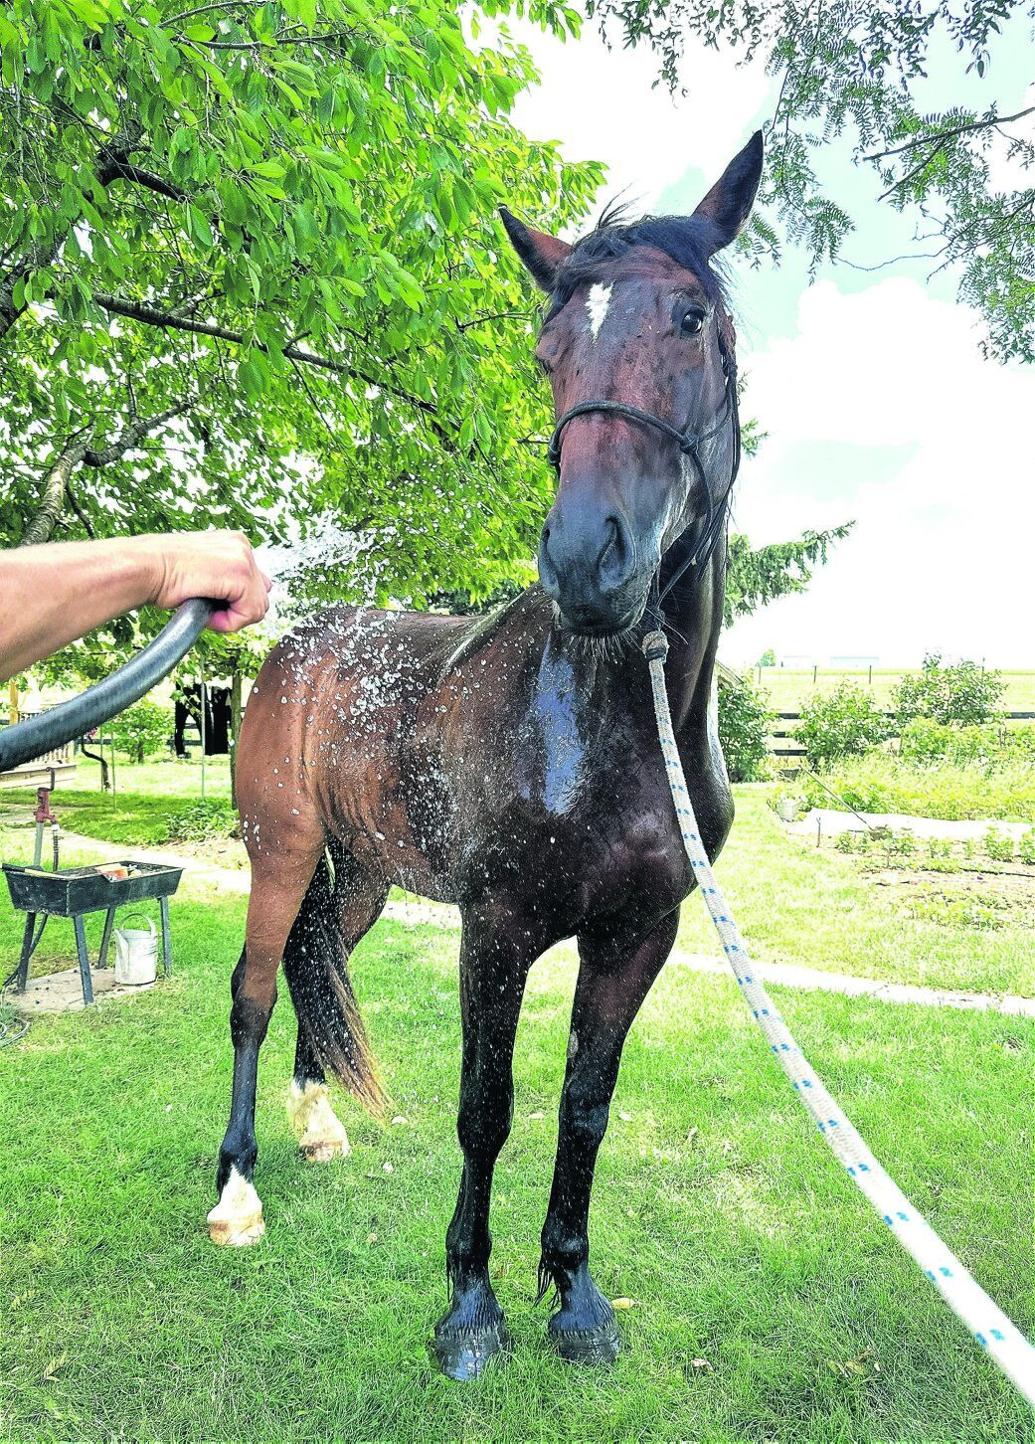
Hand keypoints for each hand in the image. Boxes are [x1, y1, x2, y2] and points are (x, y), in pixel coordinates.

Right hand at [145, 531, 271, 632]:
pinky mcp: (240, 573)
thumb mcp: (201, 573)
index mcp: (234, 543)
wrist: (143, 567)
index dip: (235, 603)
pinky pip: (249, 613)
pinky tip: (206, 612)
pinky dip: (228, 622)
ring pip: (258, 608)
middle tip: (208, 609)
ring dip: (232, 617)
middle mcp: (242, 546)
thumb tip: (244, 601)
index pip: (256, 584)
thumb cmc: (161, 573)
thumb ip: (225, 581)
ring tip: (204, 609)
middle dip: (237, 611)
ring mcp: (243, 558)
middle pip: (262, 597)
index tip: (210, 602)